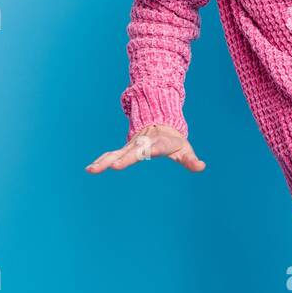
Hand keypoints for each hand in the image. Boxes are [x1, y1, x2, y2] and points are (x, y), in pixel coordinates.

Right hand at [85, 123, 206, 172]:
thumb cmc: (174, 140)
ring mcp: (131, 146)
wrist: (161, 123)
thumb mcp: (184, 149)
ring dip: (104, 161)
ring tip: (91, 170)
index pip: (148, 150)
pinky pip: (112, 155)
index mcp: (156, 143)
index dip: (139, 154)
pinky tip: (90, 169)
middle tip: (109, 167)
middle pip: (129, 152)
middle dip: (119, 159)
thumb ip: (191, 159)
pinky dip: (102, 160)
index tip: (129, 161)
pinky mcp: (125, 149)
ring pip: (116, 153)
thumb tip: (201, 167)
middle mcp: (141, 143)